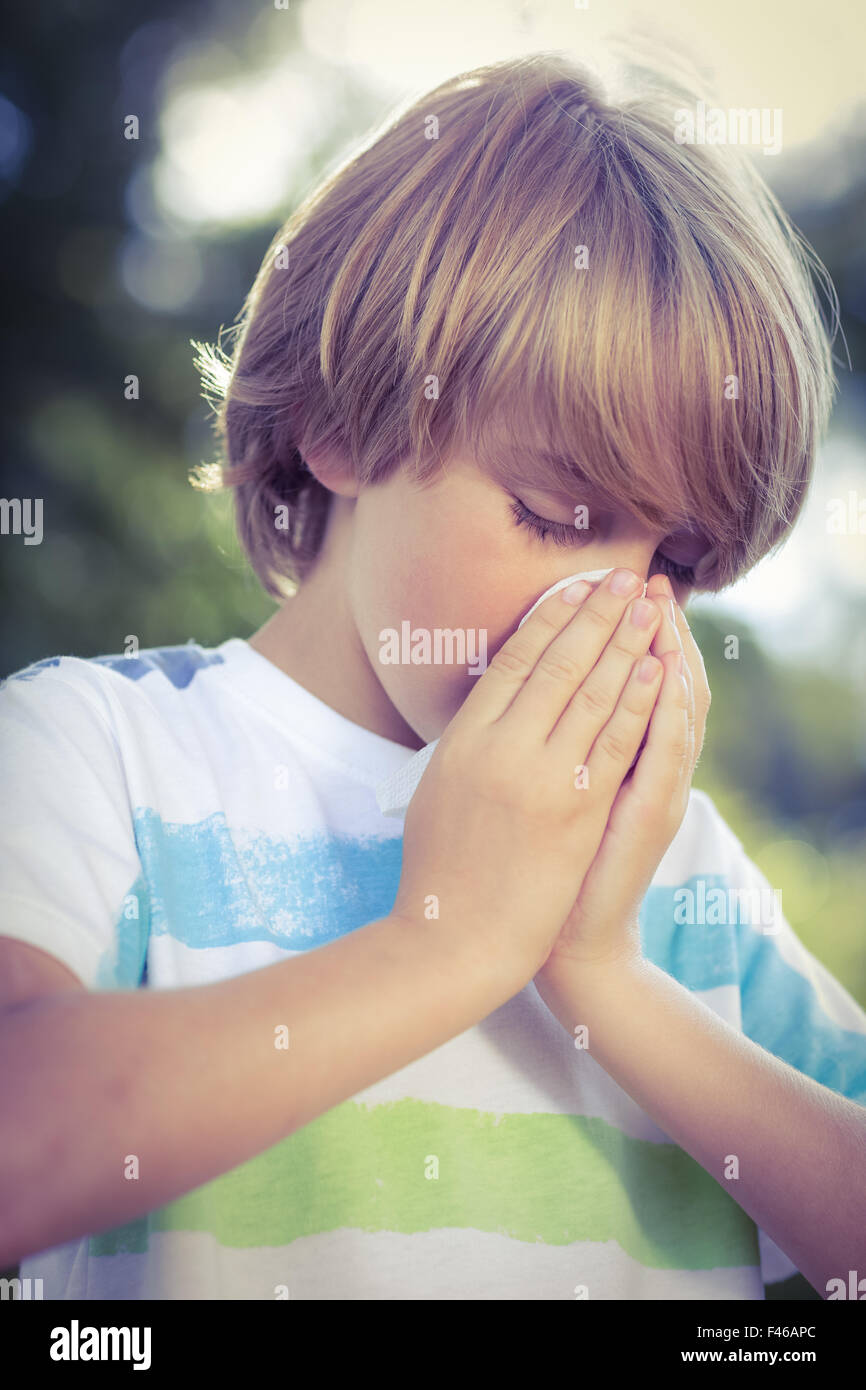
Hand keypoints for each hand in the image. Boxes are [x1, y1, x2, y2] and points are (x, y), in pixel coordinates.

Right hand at [392, 568, 668, 977]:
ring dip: (626, 643)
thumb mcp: (438, 788)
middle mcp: (501, 748)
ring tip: (650, 607)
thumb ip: (471, 740)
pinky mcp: (578, 809)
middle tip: (625, 578)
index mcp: (462, 739)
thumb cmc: (441, 865)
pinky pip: (615, 741)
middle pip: (559, 662)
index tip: (575, 587)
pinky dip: (638, 699)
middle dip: (597, 614)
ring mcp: (542, 777)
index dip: (550, 618)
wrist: (458, 937)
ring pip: (594, 692)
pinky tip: (655, 668)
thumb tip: (498, 693)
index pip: (514, 660)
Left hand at [534, 573, 710, 977]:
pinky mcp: (650, 817)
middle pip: (663, 680)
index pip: (637, 679)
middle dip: (650, 626)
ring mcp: (656, 790)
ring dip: (668, 651)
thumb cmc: (550, 869)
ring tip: (658, 604)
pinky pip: (667, 752)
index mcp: (623, 758)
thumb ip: (561, 743)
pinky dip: (667, 710)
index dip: (631, 632)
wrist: (573, 941)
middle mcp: (649, 768)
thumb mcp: (558, 796)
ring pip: (676, 706)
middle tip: (644, 576)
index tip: (614, 583)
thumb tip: (528, 690)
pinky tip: (665, 673)